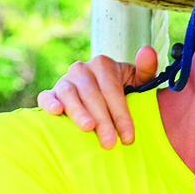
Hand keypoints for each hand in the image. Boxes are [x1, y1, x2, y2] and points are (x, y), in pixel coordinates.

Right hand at [36, 46, 157, 148]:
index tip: (128, 137)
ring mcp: (65, 80)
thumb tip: (148, 51)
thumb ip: (146, 69)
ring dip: (78, 111)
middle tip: (110, 142)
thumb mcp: (139, 81)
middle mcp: (82, 69)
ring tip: (88, 128)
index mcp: (103, 65)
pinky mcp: (52, 92)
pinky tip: (56, 112)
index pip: (113, 90)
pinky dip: (49, 103)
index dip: (121, 114)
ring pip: (69, 94)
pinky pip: (46, 96)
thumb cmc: (126, 90)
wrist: (104, 96)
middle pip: (92, 94)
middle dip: (103, 120)